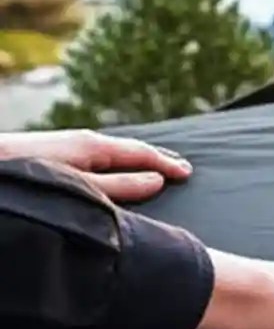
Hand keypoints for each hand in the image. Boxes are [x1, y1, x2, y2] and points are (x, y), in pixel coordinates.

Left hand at [0, 129, 191, 202]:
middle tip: (180, 168)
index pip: (141, 152)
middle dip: (156, 158)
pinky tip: (116, 173)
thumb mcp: (81, 187)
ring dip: (137, 161)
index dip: (167, 163)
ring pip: (112, 153)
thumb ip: (119, 186)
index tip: (188, 173)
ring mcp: (67, 145)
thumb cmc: (29, 178)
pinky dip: (118, 164)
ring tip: (155, 170)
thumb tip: (156, 180)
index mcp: (93, 146)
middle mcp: (83, 141)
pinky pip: (98, 157)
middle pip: (128, 149)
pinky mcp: (54, 153)